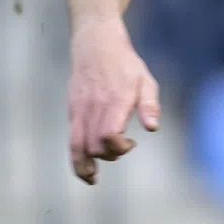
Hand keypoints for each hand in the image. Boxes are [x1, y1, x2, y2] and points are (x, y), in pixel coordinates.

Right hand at [67, 18, 157, 184]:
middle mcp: (93, 108)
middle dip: (110, 155)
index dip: (119, 147)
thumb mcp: (146, 80)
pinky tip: (85, 169)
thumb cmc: (125, 64)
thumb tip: (152, 127)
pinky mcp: (72, 111)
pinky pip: (71, 140)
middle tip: (125, 147)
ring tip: (93, 178)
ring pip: (76, 147)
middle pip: (94, 145)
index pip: (109, 134)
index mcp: (114, 101)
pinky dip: (75, 158)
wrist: (95, 45)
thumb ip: (150, 105)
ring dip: (85, 166)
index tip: (132, 144)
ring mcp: (79, 110)